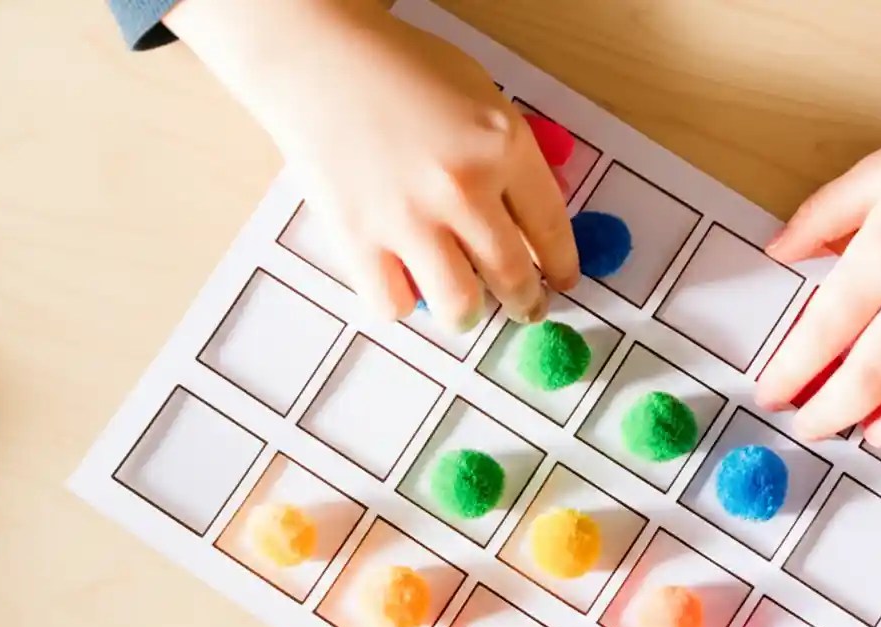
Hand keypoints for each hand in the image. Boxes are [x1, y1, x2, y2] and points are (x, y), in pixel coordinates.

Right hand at [166, 0, 576, 329]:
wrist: (317, 59)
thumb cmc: (400, 67)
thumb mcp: (481, 95)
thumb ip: (509, 153)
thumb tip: (531, 214)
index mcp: (502, 147)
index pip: (550, 228)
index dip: (562, 264)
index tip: (563, 281)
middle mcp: (462, 189)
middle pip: (512, 276)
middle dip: (525, 301)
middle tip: (526, 307)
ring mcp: (409, 220)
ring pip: (459, 305)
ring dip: (468, 314)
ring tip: (465, 307)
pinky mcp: (357, 240)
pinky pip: (393, 303)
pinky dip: (403, 301)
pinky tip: (405, 284)